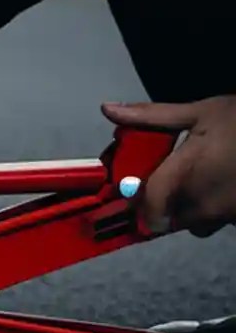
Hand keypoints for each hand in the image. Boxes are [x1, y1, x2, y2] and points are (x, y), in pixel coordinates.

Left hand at [102, 95, 235, 236]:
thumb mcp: (199, 111)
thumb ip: (151, 117)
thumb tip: (108, 109)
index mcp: (185, 173)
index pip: (149, 205)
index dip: (140, 207)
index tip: (138, 201)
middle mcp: (204, 200)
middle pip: (172, 219)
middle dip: (170, 205)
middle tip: (179, 181)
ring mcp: (229, 213)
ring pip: (200, 224)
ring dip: (198, 209)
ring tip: (210, 179)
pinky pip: (226, 221)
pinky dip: (223, 208)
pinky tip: (228, 184)